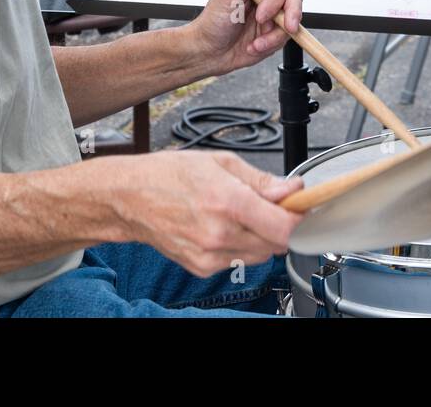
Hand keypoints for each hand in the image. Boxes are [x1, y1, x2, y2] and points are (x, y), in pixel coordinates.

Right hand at [116, 150, 304, 276]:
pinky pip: (238, 261)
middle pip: (276, 243)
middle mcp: (220, 233)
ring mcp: (210, 255)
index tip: (301, 208)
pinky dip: (240, 246)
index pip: (284, 227)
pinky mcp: (202, 268)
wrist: (130, 199)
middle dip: (280, 225)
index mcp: (228, 201)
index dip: (299, 219)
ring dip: (261, 237)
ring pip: (260, 255)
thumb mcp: (221, 162)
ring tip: (241, 214)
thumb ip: (261, 180)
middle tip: (269, 205)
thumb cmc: (169, 175)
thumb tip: (291, 190)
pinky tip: (223, 227)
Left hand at [189, 0, 301, 74]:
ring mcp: (271, 19)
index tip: (262, 15)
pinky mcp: (273, 36)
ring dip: (273, 36)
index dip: (275, 1)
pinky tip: (254, 47)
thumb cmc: (212, 24)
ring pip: (292, 23)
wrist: (208, 53)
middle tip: (266, 26)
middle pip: (293, 0)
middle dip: (286, 17)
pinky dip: (270, 45)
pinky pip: (284, 40)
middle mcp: (266, 1)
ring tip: (256, 43)